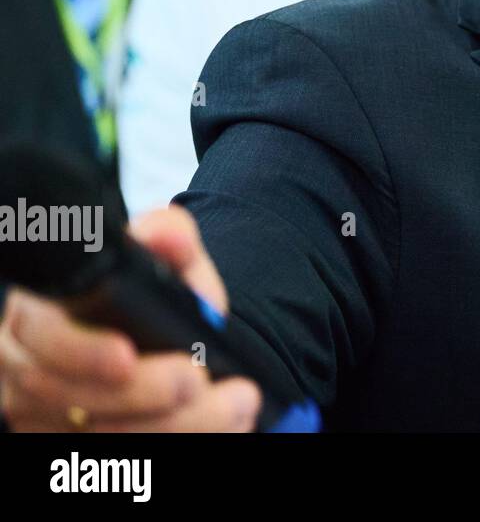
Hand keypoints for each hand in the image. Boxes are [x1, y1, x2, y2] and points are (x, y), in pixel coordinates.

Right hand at [0, 206, 260, 431]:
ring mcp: (41, 418)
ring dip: (169, 426)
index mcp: (38, 315)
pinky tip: (224, 426)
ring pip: (91, 440)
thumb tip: (168, 234)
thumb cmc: (155, 302)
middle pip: (65, 396)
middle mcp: (27, 370)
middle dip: (137, 394)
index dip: (79, 351)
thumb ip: (170, 241)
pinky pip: (110, 464)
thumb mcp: (169, 266)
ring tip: (234, 404)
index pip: (39, 335)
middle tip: (196, 379)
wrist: (169, 351)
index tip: (128, 354)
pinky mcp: (67, 448)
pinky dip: (176, 443)